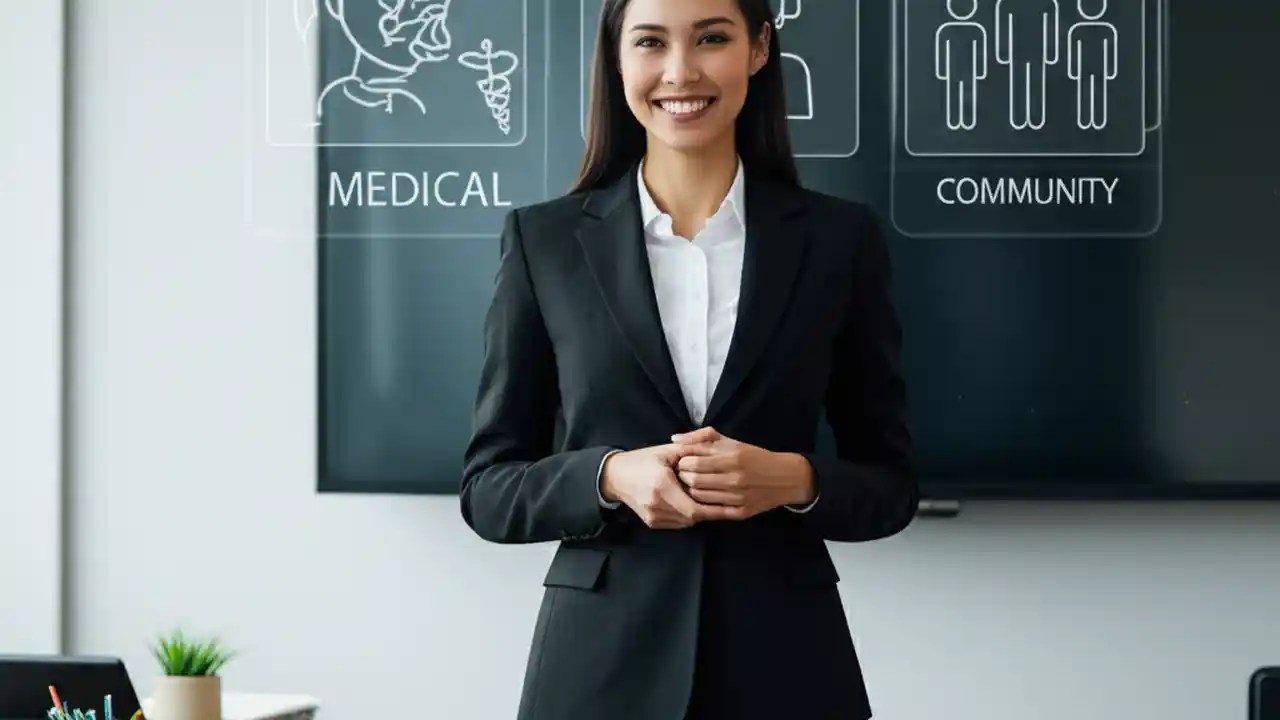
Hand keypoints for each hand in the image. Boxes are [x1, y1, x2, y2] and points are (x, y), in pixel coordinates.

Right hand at [601, 444, 717, 529]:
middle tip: (727, 505)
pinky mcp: (651, 522)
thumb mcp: (665, 451)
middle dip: (709, 511)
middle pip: (692, 517)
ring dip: (698, 514)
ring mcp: (652, 515)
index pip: (695, 507)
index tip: (731, 505)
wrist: (615, 476)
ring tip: (711, 503)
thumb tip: (714, 453)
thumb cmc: (642, 460)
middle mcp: (657, 504)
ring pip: (685, 522)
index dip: (714, 509)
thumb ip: (690, 451)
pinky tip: (692, 505)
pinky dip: (686, 516)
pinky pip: (676, 523)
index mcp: (662, 484)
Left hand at [669, 427, 814, 520]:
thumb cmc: (754, 456)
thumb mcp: (731, 442)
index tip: (682, 461)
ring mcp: (737, 497)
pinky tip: (703, 497)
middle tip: (683, 474)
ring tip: (692, 485)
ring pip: (698, 497)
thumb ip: (701, 438)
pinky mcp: (741, 512)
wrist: (785, 478)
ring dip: (690, 491)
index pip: (692, 462)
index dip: (681, 462)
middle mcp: (734, 478)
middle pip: (692, 480)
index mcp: (731, 458)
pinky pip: (711, 510)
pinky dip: (702, 504)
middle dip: (682, 477)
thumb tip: (674, 439)